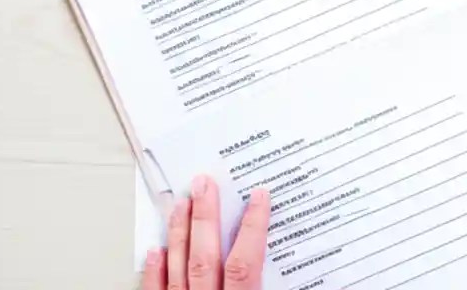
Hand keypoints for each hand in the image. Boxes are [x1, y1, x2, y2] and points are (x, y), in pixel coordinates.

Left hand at [141, 175, 270, 289]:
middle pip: (205, 256)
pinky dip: (154, 270)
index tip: (258, 199)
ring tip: (181, 204)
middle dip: (205, 217)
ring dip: (180, 233)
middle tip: (205, 186)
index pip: (244, 263)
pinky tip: (155, 251)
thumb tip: (311, 281)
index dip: (252, 228)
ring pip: (178, 267)